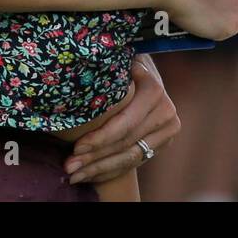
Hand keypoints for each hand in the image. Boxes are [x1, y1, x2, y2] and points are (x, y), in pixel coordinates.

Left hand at [64, 55, 179, 185]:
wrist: (147, 72)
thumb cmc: (124, 66)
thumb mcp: (118, 61)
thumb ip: (108, 71)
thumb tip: (85, 75)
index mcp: (153, 90)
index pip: (125, 123)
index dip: (100, 138)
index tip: (76, 147)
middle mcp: (165, 111)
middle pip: (126, 143)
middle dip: (95, 157)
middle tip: (70, 167)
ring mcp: (168, 129)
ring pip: (130, 157)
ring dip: (100, 168)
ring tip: (75, 176)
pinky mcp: (164, 141)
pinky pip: (135, 162)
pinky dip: (111, 171)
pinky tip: (90, 175)